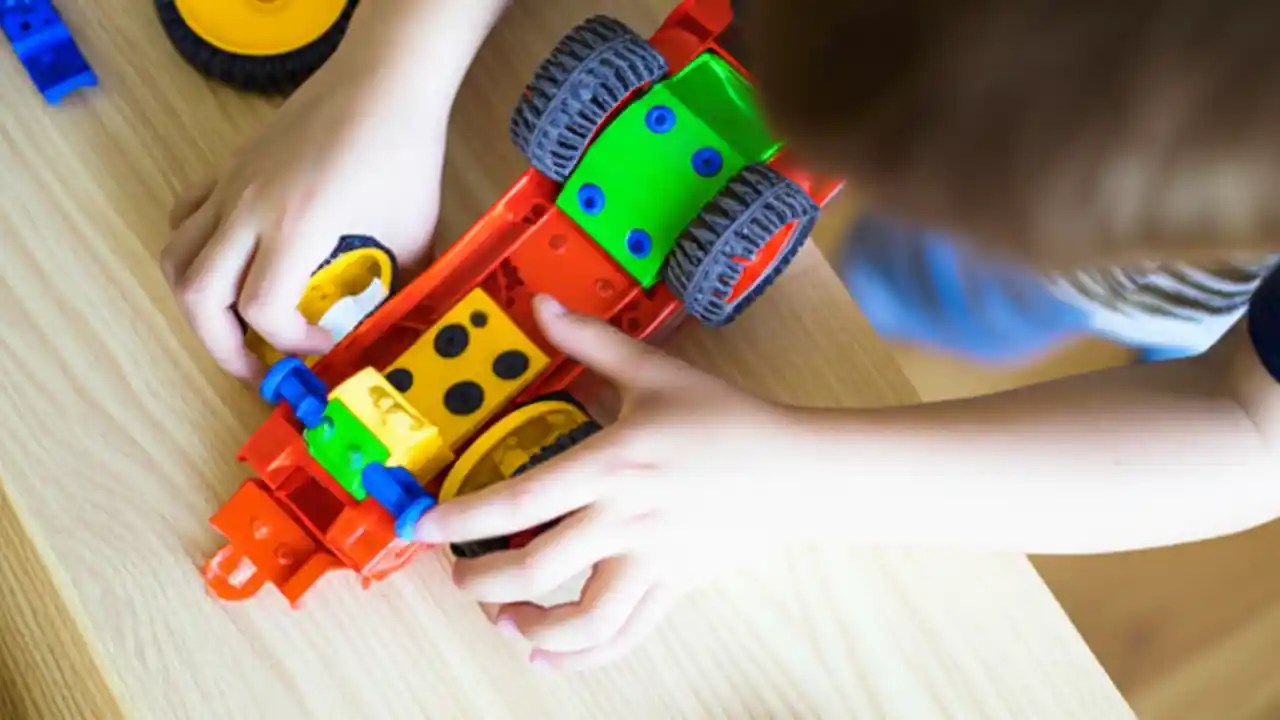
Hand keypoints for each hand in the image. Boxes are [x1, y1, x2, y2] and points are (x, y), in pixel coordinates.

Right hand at [161, 0, 505, 380]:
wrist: (383, 81)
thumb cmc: (402, 150)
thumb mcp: (411, 231)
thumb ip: (393, 286)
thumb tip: (387, 328)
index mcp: (296, 226)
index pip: (263, 310)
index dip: (292, 343)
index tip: (325, 345)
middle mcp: (249, 208)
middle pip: (198, 296)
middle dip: (222, 347)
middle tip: (256, 371)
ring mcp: (232, 186)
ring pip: (178, 258)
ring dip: (198, 305)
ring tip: (232, 330)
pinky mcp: (229, 168)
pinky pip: (185, 218)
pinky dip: (193, 254)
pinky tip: (229, 269)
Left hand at [414, 295, 812, 670]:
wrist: (794, 469)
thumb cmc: (728, 421)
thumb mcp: (656, 372)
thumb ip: (592, 342)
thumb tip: (542, 304)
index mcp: (613, 464)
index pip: (520, 500)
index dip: (463, 518)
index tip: (423, 528)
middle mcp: (625, 519)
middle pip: (537, 567)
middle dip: (481, 580)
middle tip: (457, 576)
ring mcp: (651, 560)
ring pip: (580, 618)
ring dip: (530, 628)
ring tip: (501, 620)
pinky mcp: (673, 586)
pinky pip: (624, 634)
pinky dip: (581, 656)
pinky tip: (548, 657)